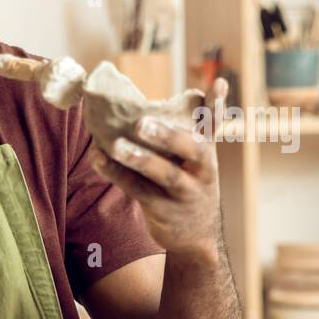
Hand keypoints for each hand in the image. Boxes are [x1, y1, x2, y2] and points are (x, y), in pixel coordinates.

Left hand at [91, 77, 228, 259]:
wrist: (197, 237)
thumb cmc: (186, 183)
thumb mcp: (192, 160)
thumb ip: (175, 136)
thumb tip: (130, 105)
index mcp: (207, 150)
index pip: (215, 123)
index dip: (217, 103)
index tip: (219, 81)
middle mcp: (202, 169)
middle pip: (191, 149)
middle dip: (168, 135)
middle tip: (142, 122)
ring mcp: (185, 192)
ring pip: (164, 173)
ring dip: (138, 159)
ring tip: (114, 146)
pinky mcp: (165, 209)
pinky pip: (139, 190)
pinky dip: (117, 174)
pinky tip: (99, 161)